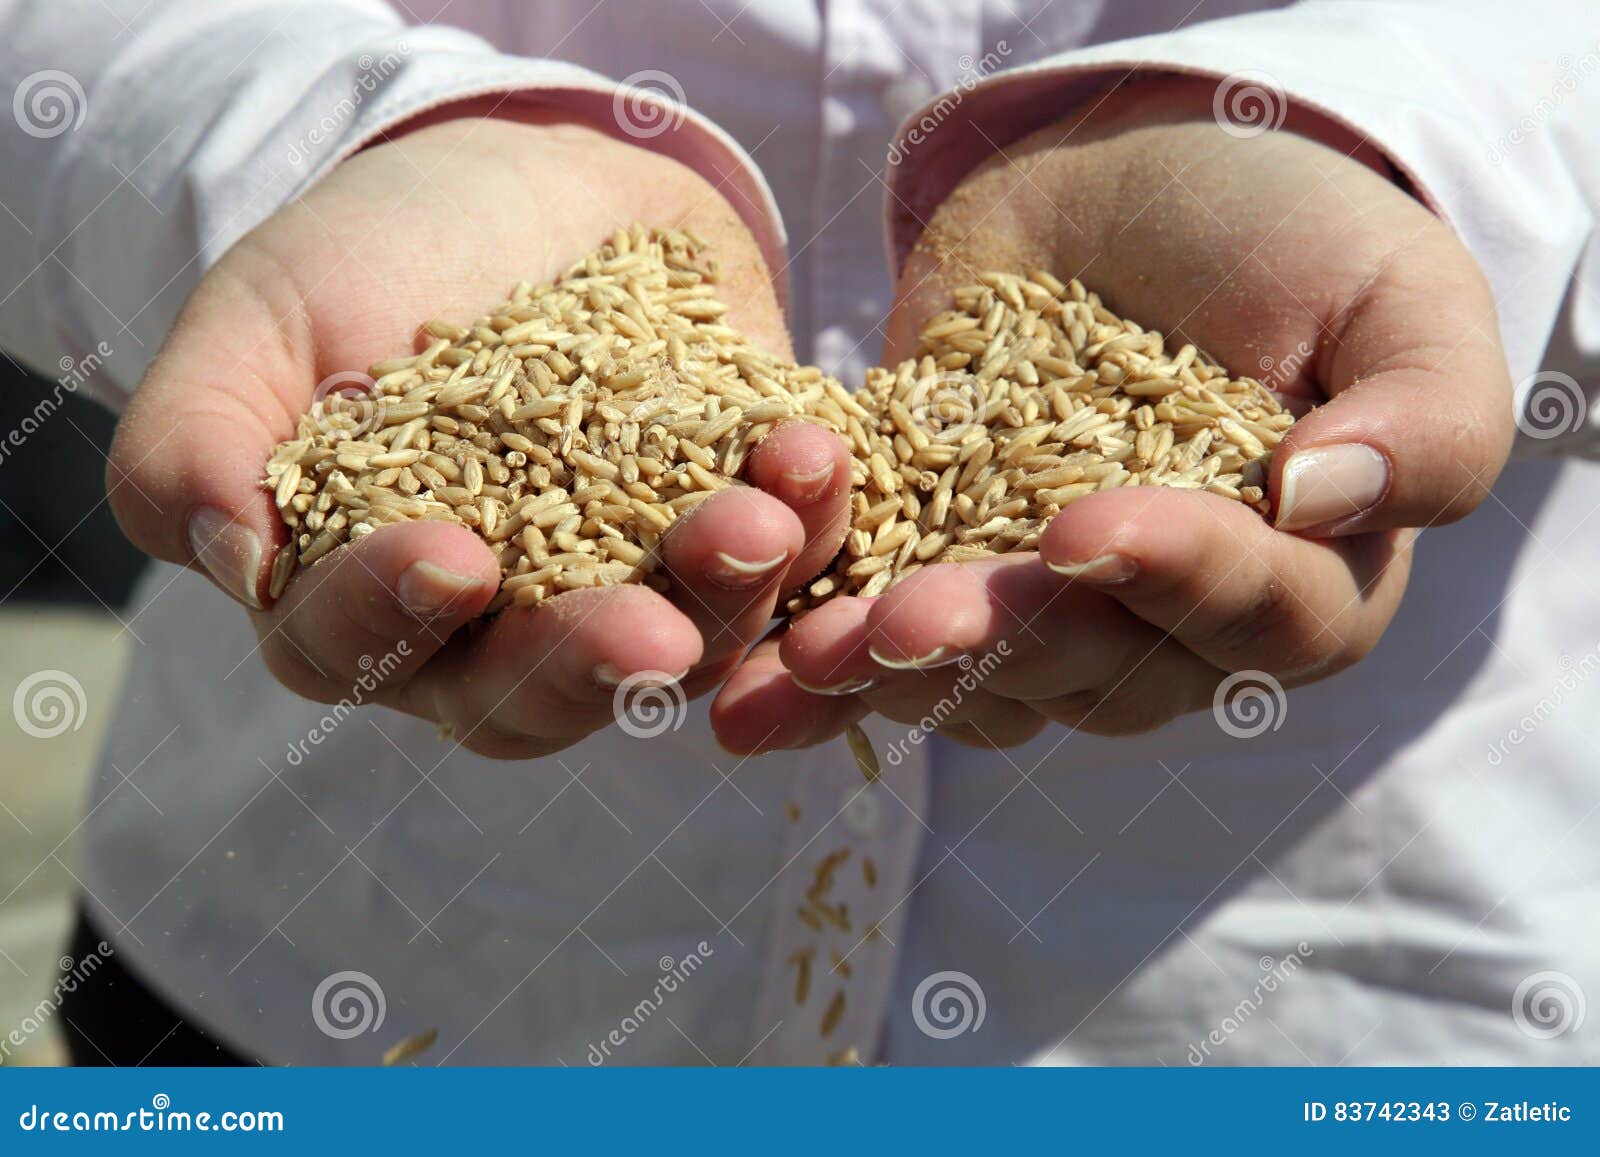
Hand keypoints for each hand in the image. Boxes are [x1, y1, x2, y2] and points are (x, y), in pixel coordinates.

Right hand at [108, 108, 850, 758]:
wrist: (527, 188)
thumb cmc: (371, 258)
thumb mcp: (259, 321)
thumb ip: (198, 445)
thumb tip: (234, 564)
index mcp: (359, 598)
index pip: (351, 651)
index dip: (392, 620)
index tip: (449, 556)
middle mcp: (493, 630)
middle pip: (528, 696)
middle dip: (590, 662)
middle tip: (649, 635)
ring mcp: (624, 590)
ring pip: (675, 649)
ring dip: (724, 604)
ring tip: (759, 525)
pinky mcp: (727, 539)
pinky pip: (780, 569)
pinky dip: (809, 526)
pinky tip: (811, 461)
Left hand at [711, 75, 1513, 752]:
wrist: (1132, 176)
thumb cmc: (1292, 229)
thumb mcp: (1398, 293)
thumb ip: (1422, 416)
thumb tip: (1328, 500)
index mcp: (1302, 578)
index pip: (1256, 614)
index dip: (1173, 580)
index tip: (1088, 525)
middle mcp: (1170, 623)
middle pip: (1097, 668)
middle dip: (1000, 642)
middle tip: (905, 622)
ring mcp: (1046, 604)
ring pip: (978, 677)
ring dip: (890, 675)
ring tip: (806, 656)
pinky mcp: (936, 561)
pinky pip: (880, 631)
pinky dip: (814, 660)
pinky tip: (748, 677)